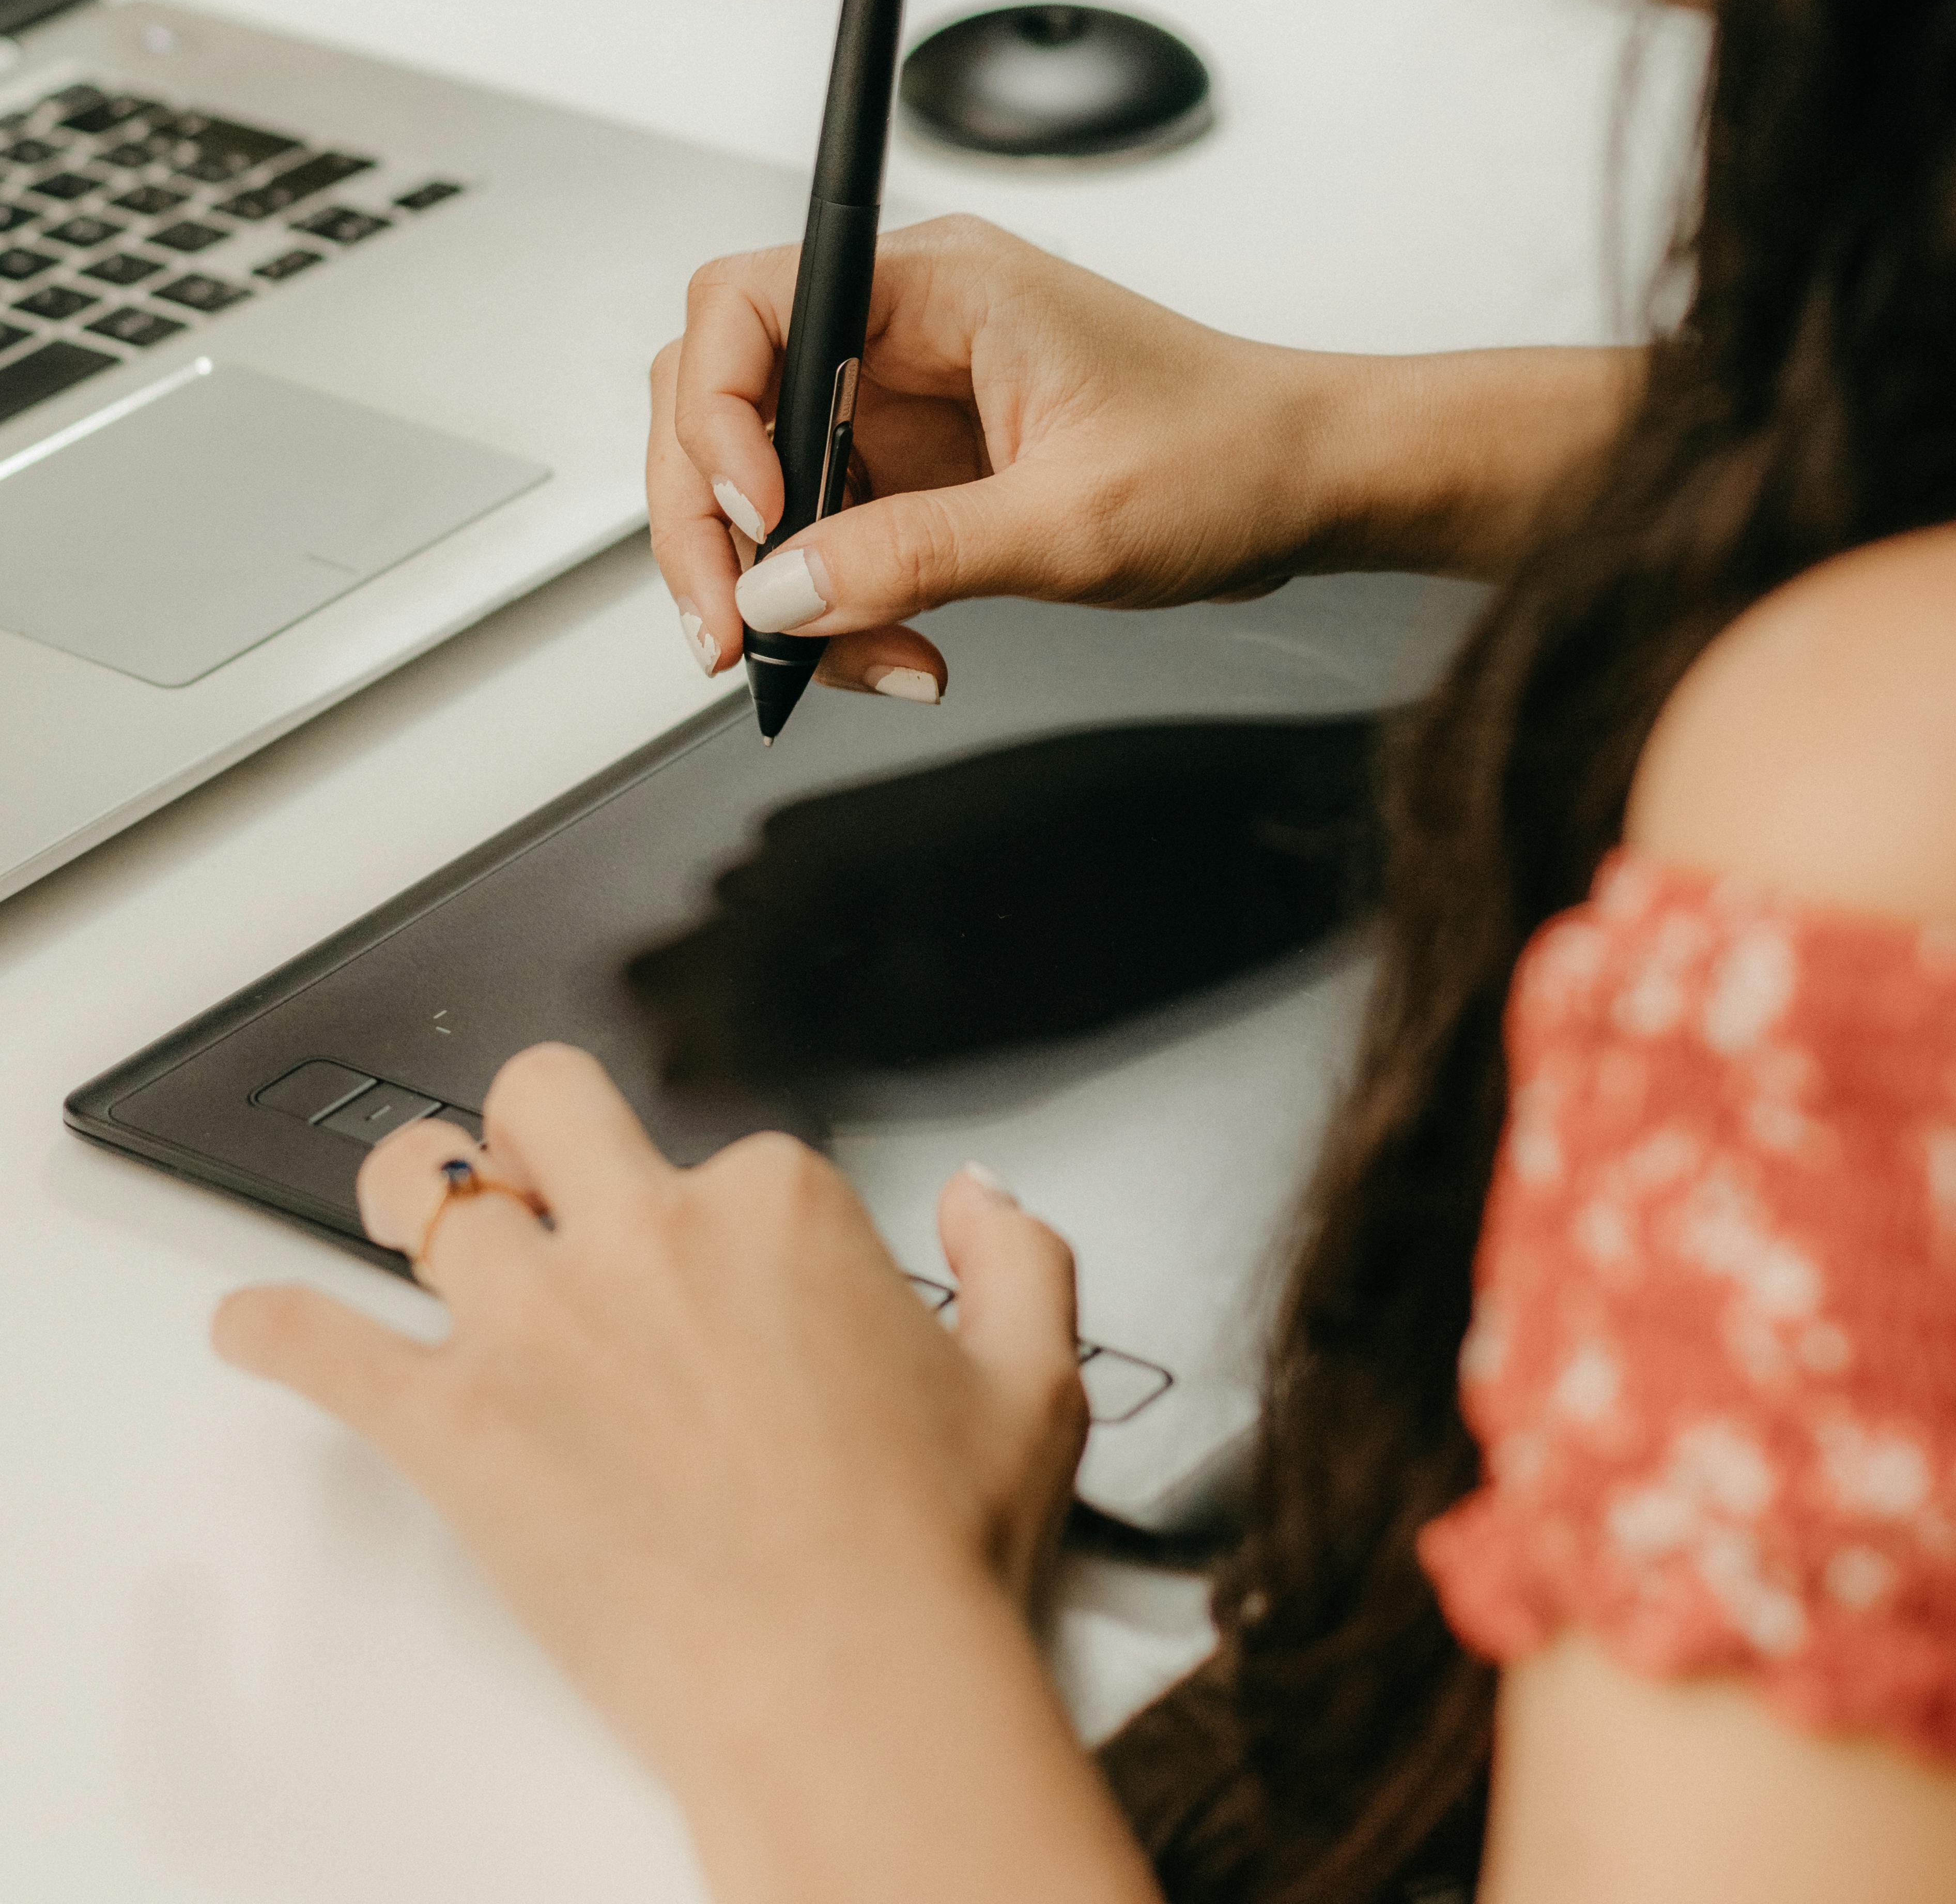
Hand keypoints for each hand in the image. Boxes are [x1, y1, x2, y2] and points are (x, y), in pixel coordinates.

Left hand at [213, 1046, 1089, 1788]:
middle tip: (537, 1173)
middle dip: (535, 1128)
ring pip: (420, 1190)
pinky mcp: (457, 1429)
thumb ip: (1021, 1257)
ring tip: (408, 1215)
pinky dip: (274, 1329)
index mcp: (773, 1207)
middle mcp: (644, 1235)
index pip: (726, 1153)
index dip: (726, 1216)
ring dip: (406, 1193)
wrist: (848, 1686)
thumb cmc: (928, 1554)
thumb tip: (979, 1199)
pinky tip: (251, 1325)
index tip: (733, 1283)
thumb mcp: (1033, 1382)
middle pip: (543, 1105)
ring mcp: (538, 1325)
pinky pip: (326, 1348)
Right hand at [647, 213, 1329, 696]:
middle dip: (715, 521)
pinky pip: (825, 525)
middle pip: (725, 393)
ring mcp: (903, 392)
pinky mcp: (917, 459)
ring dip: (778, 581)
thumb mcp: (1072, 522)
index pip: (748, 305)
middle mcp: (905, 324)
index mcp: (940, 284)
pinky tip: (890, 648)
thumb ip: (912, 556)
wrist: (1310, 482)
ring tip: (852, 660)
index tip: (757, 514)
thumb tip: (780, 593)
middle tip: (736, 635)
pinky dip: (833, 599)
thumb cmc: (1231, 455)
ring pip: (764, 474)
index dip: (719, 411)